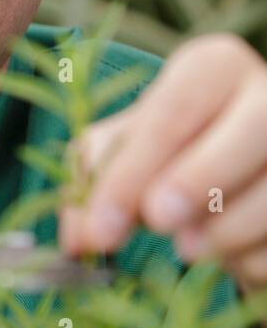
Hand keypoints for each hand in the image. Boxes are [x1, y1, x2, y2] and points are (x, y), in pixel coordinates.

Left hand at [60, 34, 266, 298]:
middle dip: (196, 184)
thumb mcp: (125, 144)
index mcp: (213, 67)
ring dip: (226, 233)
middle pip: (247, 133)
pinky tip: (230, 254)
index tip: (101, 229)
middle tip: (157, 222)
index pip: (171, 114)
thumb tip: (78, 238)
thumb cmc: (169, 146)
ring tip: (189, 248)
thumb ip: (94, 179)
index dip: (132, 175)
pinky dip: (252, 259)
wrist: (233, 164)